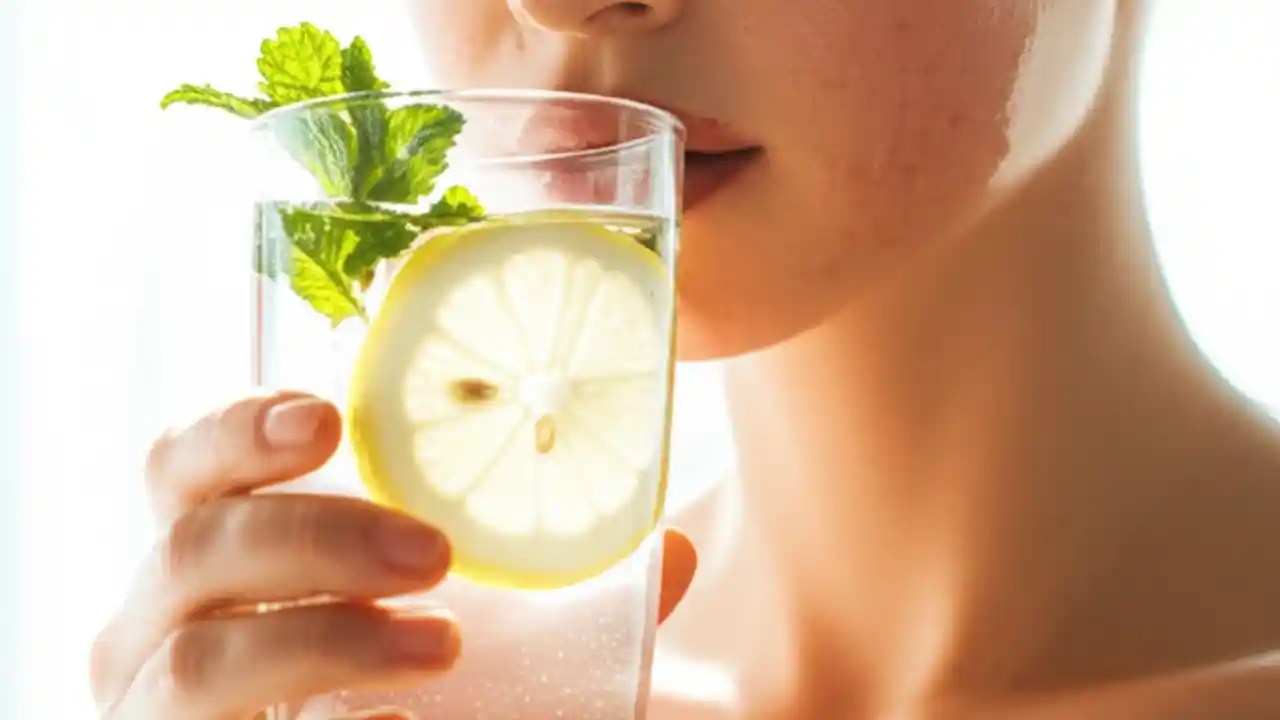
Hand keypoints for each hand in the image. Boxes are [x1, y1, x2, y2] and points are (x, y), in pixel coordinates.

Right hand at [90, 391, 697, 718]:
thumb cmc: (408, 691)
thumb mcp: (486, 629)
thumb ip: (560, 593)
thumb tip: (672, 555)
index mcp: (216, 559)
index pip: (179, 469)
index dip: (233, 430)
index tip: (325, 420)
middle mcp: (160, 627)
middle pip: (189, 549)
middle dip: (314, 535)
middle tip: (435, 552)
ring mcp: (161, 713)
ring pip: (197, 660)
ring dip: (327, 639)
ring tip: (442, 646)